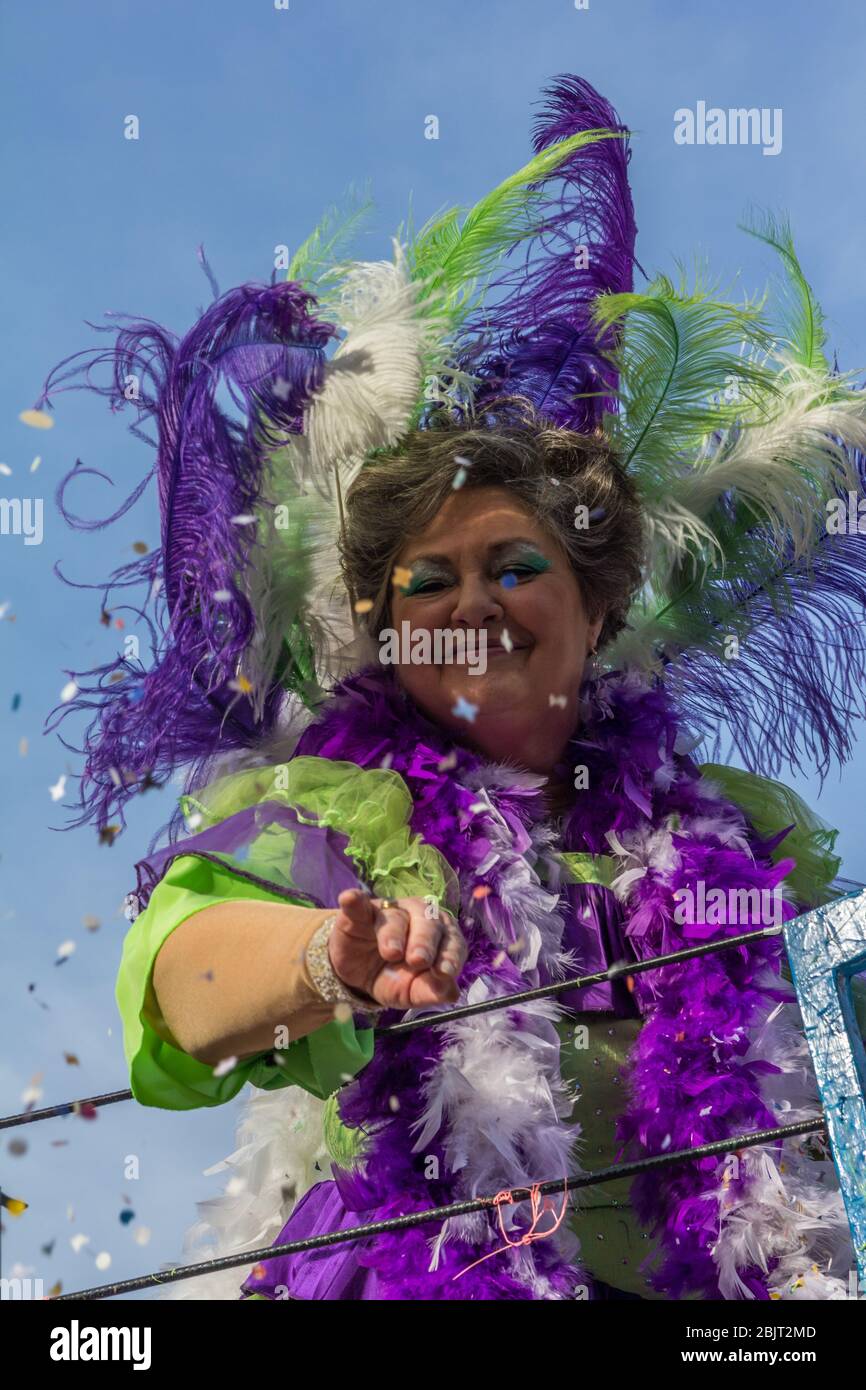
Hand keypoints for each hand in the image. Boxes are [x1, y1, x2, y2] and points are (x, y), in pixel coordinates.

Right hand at [327, 889, 466, 1009]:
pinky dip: (355, 900)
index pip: (451, 941)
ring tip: (391, 952)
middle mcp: (419, 916)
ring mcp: (388, 910)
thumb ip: (430, 992)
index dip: (450, 956)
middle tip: (418, 960)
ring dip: (394, 933)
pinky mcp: (360, 911)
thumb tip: (451, 993)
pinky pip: (358, 903)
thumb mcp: (410, 992)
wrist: (356, 976)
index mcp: (439, 936)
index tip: (444, 973)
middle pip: (427, 921)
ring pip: (396, 915)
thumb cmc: (393, 978)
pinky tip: (349, 898)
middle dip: (424, 942)